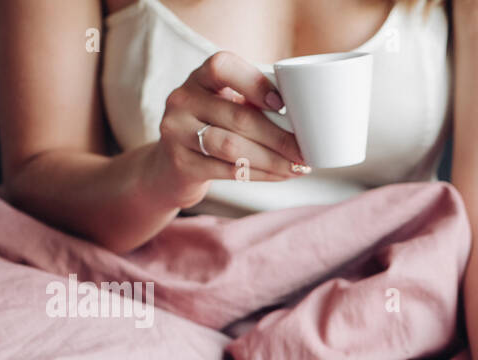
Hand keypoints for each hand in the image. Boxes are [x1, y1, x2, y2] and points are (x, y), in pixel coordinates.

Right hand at [146, 51, 309, 208]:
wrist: (171, 166)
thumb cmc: (214, 129)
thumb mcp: (227, 106)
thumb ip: (254, 102)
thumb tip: (305, 117)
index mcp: (200, 78)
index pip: (222, 66)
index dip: (254, 83)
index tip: (281, 104)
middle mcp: (183, 99)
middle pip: (238, 117)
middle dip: (279, 137)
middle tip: (305, 151)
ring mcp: (177, 132)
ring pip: (233, 147)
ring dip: (272, 160)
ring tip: (297, 167)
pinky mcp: (182, 164)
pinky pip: (229, 171)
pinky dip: (261, 174)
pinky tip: (281, 175)